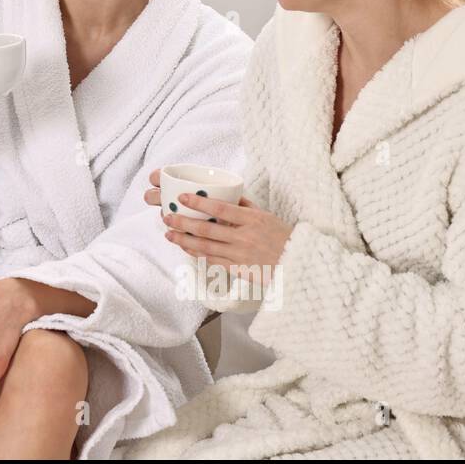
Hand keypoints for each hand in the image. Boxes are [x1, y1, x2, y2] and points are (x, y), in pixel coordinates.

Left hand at [143, 168, 292, 283]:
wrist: (297, 264)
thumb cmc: (282, 237)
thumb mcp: (266, 216)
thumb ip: (245, 206)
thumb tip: (226, 195)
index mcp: (252, 220)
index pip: (221, 209)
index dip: (200, 203)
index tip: (183, 197)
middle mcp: (244, 237)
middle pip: (207, 230)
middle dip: (184, 223)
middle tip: (167, 217)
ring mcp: (240, 255)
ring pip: (205, 247)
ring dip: (184, 239)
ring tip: (169, 233)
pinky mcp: (238, 269)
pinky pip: (212, 260)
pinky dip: (196, 253)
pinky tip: (185, 247)